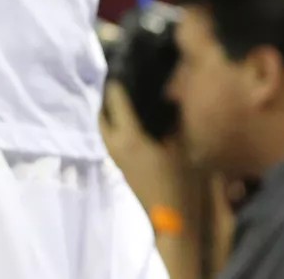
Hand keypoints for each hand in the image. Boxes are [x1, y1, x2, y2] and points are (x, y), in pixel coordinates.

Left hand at [103, 81, 185, 222]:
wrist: (171, 219)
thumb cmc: (178, 181)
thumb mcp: (181, 146)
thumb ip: (173, 118)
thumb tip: (169, 92)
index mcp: (129, 136)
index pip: (115, 98)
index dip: (118, 80)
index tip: (123, 64)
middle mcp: (115, 144)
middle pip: (102, 112)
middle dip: (109, 95)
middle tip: (122, 81)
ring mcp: (115, 157)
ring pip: (104, 126)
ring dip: (110, 111)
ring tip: (126, 98)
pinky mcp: (119, 166)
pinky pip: (110, 138)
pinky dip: (115, 125)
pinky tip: (132, 120)